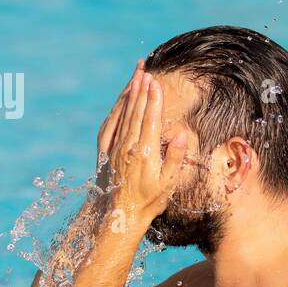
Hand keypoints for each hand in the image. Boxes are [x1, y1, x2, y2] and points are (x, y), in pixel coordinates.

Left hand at [105, 70, 189, 228]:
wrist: (119, 215)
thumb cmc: (148, 201)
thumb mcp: (168, 183)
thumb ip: (175, 157)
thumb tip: (181, 134)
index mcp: (144, 152)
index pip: (150, 119)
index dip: (153, 99)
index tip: (156, 82)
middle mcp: (127, 146)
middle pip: (135, 111)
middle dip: (141, 89)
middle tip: (146, 71)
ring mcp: (114, 147)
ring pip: (123, 114)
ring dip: (130, 93)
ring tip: (136, 76)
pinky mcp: (106, 150)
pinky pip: (111, 123)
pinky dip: (117, 108)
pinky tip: (122, 99)